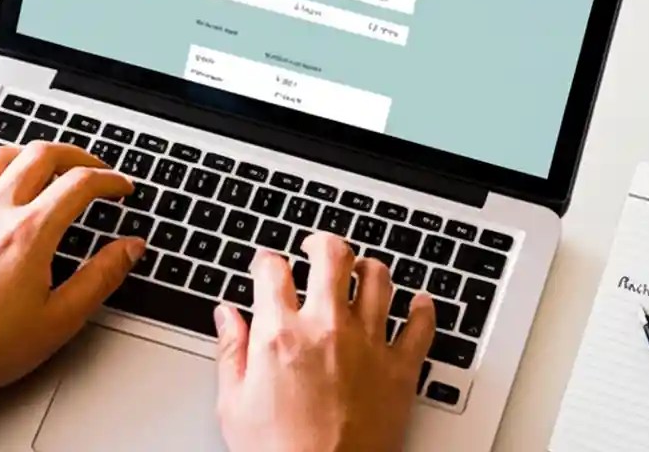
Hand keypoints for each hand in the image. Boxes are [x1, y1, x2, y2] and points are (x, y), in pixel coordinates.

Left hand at [0, 141, 144, 397]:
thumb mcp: (61, 319)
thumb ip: (101, 277)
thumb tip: (129, 249)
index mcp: (29, 233)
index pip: (80, 184)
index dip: (110, 180)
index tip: (121, 189)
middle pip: (40, 155)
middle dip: (76, 155)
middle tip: (93, 168)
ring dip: (30, 154)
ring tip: (46, 166)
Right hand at [214, 233, 435, 451]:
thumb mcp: (234, 405)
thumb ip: (231, 351)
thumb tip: (226, 316)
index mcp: (281, 334)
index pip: (273, 270)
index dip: (266, 260)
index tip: (267, 265)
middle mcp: (328, 329)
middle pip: (332, 256)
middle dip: (321, 243)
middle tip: (316, 247)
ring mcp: (368, 345)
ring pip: (379, 279)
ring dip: (368, 268)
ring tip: (361, 271)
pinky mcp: (400, 369)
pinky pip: (420, 325)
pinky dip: (422, 309)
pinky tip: (417, 303)